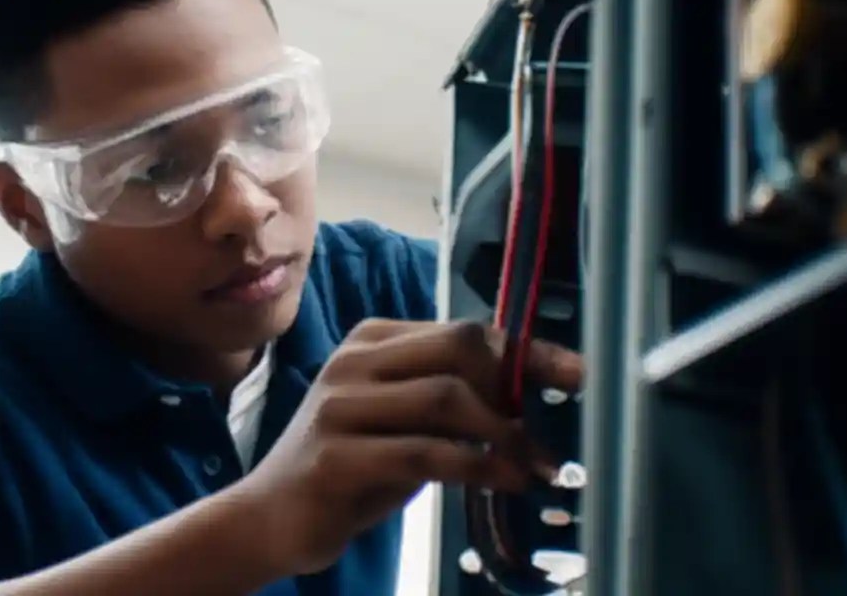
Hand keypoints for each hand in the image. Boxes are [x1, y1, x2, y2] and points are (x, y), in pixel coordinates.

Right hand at [233, 318, 582, 574]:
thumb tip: (530, 394)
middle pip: (457, 350)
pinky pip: (424, 452)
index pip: (462, 331)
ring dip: (506, 434)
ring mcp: (339, 407)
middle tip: (562, 422)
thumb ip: (447, 399)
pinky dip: (477, 466)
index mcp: (371, 342)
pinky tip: (507, 481)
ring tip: (539, 464)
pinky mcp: (335, 457)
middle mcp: (352, 363)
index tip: (577, 372)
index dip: (525, 351)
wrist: (270, 516)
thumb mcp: (399, 421)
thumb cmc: (347, 467)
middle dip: (521, 382)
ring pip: (445, 398)